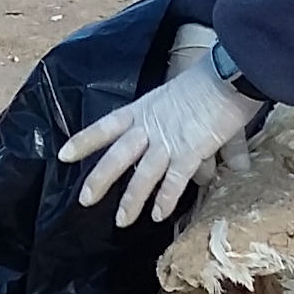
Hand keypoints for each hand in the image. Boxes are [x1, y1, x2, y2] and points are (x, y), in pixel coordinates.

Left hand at [57, 42, 258, 227]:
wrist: (230, 72)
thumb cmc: (212, 82)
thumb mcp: (189, 105)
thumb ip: (193, 140)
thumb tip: (209, 172)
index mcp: (145, 109)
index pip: (107, 125)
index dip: (85, 140)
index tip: (63, 154)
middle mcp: (150, 126)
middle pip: (117, 155)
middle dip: (99, 179)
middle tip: (84, 200)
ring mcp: (168, 140)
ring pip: (142, 174)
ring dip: (131, 200)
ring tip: (122, 221)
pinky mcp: (190, 151)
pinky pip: (173, 181)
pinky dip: (165, 199)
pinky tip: (158, 215)